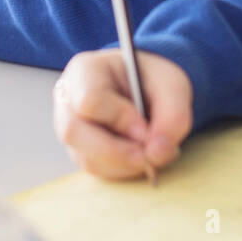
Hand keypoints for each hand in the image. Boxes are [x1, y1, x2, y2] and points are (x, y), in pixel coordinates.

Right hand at [53, 49, 193, 178]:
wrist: (145, 88)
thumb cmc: (152, 81)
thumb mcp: (172, 86)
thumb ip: (173, 116)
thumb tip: (155, 153)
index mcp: (85, 70)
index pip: (89, 99)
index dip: (119, 119)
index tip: (146, 129)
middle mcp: (68, 99)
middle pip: (74, 132)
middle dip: (116, 151)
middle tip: (147, 156)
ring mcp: (69, 128)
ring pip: (86, 157)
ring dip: (124, 163)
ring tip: (150, 152)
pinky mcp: (79, 151)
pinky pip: (96, 169)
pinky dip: (123, 170)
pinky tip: (138, 155)